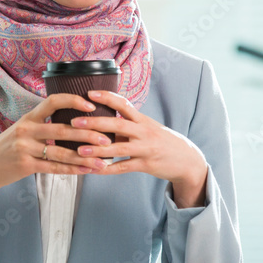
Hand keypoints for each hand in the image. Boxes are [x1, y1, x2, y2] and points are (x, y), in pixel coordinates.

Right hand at [0, 94, 111, 234]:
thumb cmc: (7, 147)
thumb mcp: (21, 130)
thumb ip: (42, 124)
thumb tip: (72, 121)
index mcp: (28, 117)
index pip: (53, 101)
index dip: (73, 100)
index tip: (92, 105)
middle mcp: (26, 130)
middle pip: (63, 129)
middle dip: (88, 133)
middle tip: (107, 137)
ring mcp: (24, 148)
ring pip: (61, 152)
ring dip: (85, 157)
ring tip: (102, 160)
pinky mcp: (25, 166)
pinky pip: (54, 167)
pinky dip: (72, 169)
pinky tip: (86, 170)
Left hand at [71, 90, 208, 207]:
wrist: (187, 160)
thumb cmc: (162, 141)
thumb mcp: (148, 128)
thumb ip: (128, 123)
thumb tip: (103, 119)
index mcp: (143, 120)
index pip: (124, 104)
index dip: (107, 97)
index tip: (89, 93)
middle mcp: (144, 132)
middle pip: (117, 125)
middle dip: (95, 123)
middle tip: (75, 122)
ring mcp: (145, 149)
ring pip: (119, 148)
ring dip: (98, 149)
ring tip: (79, 150)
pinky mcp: (146, 165)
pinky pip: (123, 167)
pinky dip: (108, 169)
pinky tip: (93, 169)